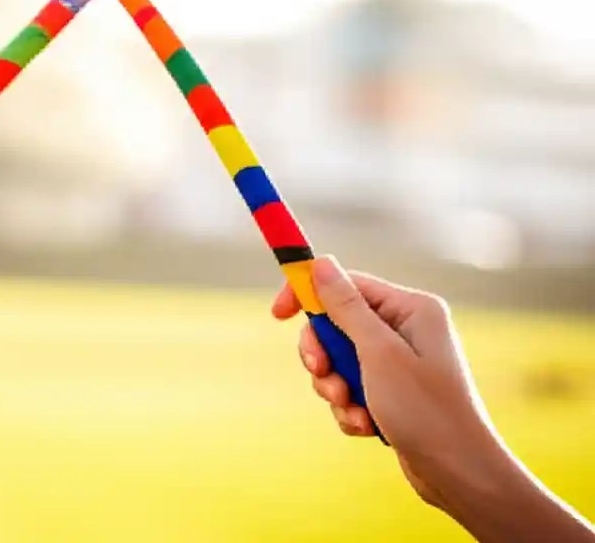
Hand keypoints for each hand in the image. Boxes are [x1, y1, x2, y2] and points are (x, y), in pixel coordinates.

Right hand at [271, 256, 498, 506]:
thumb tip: (320, 264)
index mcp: (411, 309)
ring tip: (353, 410)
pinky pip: (351, 388)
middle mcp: (406, 329)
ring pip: (339, 360)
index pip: (346, 284)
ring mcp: (399, 361)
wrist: (459, 473)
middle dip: (324, 356)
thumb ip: (346, 307)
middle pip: (336, 325)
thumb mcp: (378, 353)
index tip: (277, 314)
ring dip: (336, 388)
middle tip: (323, 375)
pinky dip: (350, 408)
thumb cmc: (426, 410)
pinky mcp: (392, 391)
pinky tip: (367, 426)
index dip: (307, 295)